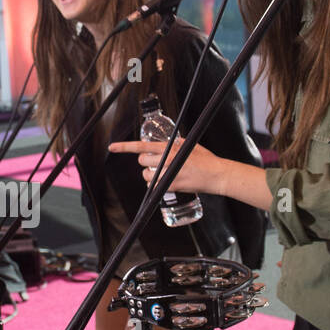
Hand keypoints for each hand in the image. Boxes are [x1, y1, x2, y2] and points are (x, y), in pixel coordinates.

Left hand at [109, 139, 228, 195]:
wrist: (217, 175)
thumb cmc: (206, 159)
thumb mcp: (189, 144)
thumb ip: (175, 143)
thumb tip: (165, 143)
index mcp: (169, 148)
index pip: (142, 146)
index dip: (124, 147)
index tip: (112, 147)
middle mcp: (166, 161)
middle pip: (141, 162)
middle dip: (146, 162)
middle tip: (156, 163)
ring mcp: (167, 174)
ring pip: (146, 176)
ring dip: (150, 175)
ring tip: (163, 173)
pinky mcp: (170, 187)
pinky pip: (154, 186)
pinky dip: (156, 185)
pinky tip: (166, 181)